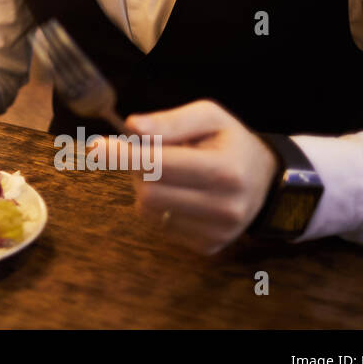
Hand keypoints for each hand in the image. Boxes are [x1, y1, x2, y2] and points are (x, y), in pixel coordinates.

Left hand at [90, 99, 277, 254]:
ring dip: (147, 188)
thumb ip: (171, 121)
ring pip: (150, 211)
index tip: (96, 147)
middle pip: (150, 192)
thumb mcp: (210, 117)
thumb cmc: (230, 142)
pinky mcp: (208, 247)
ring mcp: (217, 232)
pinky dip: (161, 207)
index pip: (159, 165)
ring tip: (170, 173)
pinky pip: (161, 226)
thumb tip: (132, 127)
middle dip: (138, 169)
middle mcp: (224, 206)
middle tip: (148, 154)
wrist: (266, 181)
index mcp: (224, 169)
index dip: (124, 155)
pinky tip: (181, 194)